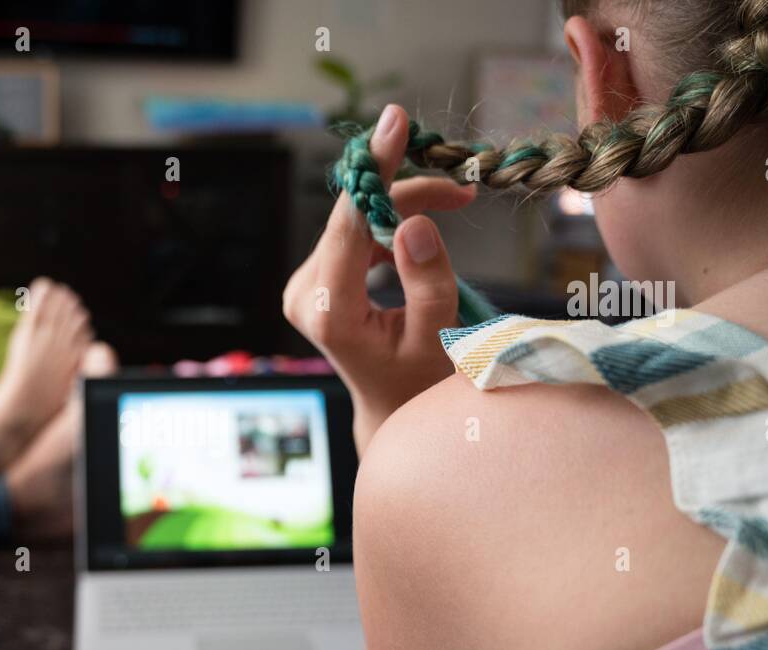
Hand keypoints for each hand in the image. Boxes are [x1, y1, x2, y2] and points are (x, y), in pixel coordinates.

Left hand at [283, 104, 474, 454]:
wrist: (390, 411)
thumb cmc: (420, 384)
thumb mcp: (438, 337)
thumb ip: (428, 281)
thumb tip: (413, 221)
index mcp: (329, 313)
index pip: (348, 225)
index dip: (373, 169)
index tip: (394, 120)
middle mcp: (304, 296)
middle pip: (354, 217)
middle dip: (408, 193)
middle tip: (464, 190)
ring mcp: (304, 287)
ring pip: (355, 221)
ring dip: (404, 206)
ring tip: (457, 202)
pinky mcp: (315, 279)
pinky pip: (353, 233)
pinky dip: (389, 221)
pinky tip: (424, 222)